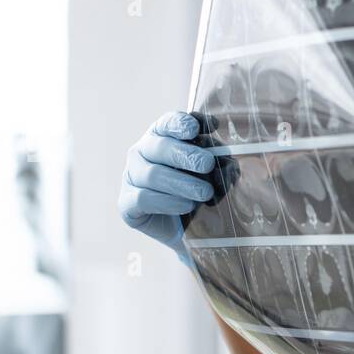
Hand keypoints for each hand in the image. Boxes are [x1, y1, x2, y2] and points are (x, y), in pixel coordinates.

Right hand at [118, 111, 216, 261]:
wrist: (189, 230)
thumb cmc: (201, 193)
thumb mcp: (215, 173)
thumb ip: (219, 162)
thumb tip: (226, 160)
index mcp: (161, 137)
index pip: (166, 123)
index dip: (179, 124)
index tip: (195, 130)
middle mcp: (141, 153)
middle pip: (159, 147)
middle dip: (185, 155)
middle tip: (207, 164)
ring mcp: (131, 177)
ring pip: (152, 174)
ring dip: (182, 183)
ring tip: (205, 192)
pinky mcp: (126, 204)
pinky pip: (143, 199)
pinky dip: (167, 202)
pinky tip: (187, 206)